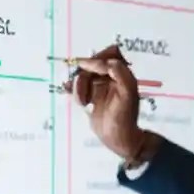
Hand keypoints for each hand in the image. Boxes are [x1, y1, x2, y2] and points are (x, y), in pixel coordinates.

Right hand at [64, 44, 146, 161]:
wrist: (117, 139)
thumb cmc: (124, 118)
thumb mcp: (127, 94)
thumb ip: (119, 73)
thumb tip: (104, 62)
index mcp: (124, 74)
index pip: (111, 54)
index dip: (97, 58)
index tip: (85, 67)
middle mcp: (112, 77)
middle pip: (94, 63)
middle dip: (85, 75)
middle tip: (80, 86)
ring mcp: (101, 86)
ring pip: (85, 74)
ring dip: (79, 85)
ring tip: (82, 102)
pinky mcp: (92, 95)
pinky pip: (79, 84)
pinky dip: (72, 86)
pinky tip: (66, 89)